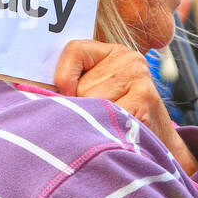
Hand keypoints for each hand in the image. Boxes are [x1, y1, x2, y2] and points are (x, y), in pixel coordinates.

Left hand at [54, 40, 197, 174]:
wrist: (159, 148)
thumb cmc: (118, 121)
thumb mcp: (96, 94)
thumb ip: (72, 86)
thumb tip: (38, 92)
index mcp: (113, 53)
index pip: (75, 49)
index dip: (63, 77)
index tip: (68, 96)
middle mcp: (129, 59)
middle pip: (79, 85)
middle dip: (81, 108)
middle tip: (98, 119)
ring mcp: (139, 78)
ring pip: (90, 103)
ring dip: (93, 123)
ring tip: (109, 128)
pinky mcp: (144, 98)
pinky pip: (106, 117)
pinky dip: (105, 132)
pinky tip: (116, 135)